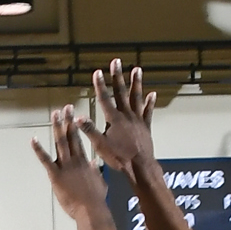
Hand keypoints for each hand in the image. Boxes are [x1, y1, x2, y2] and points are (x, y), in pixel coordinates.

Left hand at [31, 105, 109, 215]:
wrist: (91, 209)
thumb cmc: (96, 200)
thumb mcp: (99, 182)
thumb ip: (95, 171)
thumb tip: (93, 163)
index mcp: (84, 161)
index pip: (79, 140)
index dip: (75, 126)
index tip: (74, 116)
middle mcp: (75, 160)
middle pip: (70, 136)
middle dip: (67, 121)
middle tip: (65, 107)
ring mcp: (65, 166)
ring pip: (60, 143)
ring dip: (57, 128)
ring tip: (54, 114)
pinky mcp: (56, 175)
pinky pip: (46, 160)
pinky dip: (39, 150)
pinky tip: (33, 140)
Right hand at [80, 60, 155, 175]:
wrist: (140, 167)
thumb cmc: (120, 158)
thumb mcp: (101, 145)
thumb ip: (90, 130)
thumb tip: (78, 118)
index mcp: (114, 119)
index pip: (105, 98)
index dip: (100, 85)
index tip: (97, 72)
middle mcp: (127, 116)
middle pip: (121, 92)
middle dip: (117, 76)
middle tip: (116, 62)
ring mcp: (138, 120)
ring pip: (137, 97)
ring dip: (136, 83)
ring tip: (137, 70)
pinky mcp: (145, 127)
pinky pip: (148, 112)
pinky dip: (150, 103)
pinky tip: (152, 94)